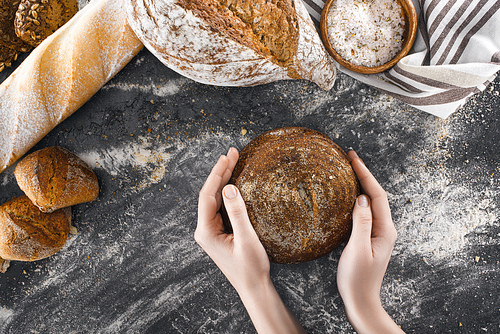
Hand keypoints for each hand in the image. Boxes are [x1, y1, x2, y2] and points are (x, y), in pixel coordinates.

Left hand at [195, 147, 304, 333]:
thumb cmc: (251, 268)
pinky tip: (234, 180)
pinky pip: (220, 206)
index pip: (207, 196)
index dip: (216, 174)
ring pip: (214, 199)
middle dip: (221, 172)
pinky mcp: (219, 232)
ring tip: (233, 160)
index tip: (226, 157)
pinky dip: (227, 191)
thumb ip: (238, 213)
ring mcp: (211, 230)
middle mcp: (204, 230)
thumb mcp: (247, 240)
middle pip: (210, 194)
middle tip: (233, 152)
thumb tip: (230, 187)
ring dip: (223, 179)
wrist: (254, 288)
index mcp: (206, 231)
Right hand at [337, 151, 403, 333]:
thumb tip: (360, 198)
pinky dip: (356, 199)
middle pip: (375, 195)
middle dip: (364, 174)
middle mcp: (385, 229)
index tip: (353, 158)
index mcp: (385, 230)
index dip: (365, 174)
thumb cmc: (358, 279)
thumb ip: (361, 223)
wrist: (361, 302)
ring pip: (370, 202)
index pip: (376, 194)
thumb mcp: (358, 250)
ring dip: (360, 184)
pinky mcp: (369, 238)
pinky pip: (364, 212)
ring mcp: (378, 233)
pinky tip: (347, 195)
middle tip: (349, 157)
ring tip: (349, 170)